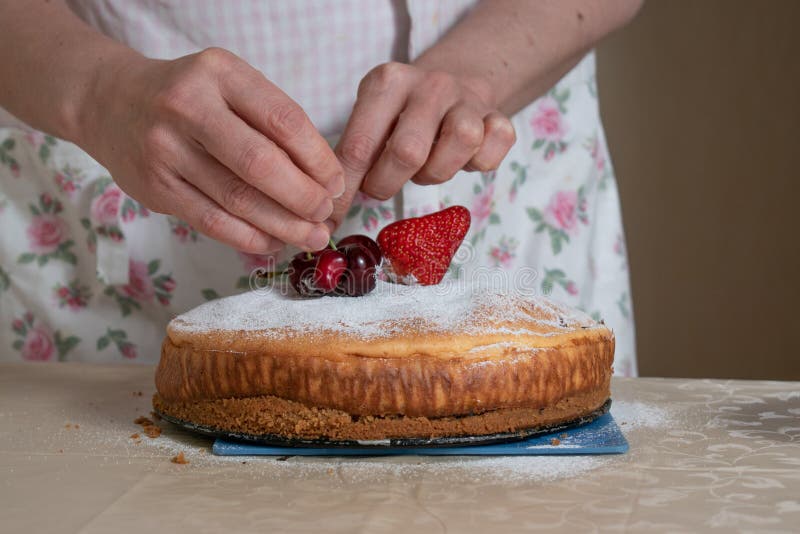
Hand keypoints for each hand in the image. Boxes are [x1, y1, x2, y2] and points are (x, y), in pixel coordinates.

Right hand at [79, 47, 343, 251]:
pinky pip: (212, 222)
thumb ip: (270, 121)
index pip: (283, 121)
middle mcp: (188, 107)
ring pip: (238, 199)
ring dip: (284, 226)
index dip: (319, 159)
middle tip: (326, 214)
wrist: (110, 103)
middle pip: (261, 164)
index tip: (337, 183)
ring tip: (312, 236)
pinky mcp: (154, 188)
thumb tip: (324, 179)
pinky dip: (249, 237)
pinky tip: (273, 242)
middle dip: (304, 197)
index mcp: (219, 73)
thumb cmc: (190, 97)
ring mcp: (166, 149)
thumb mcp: (230, 85)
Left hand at [330, 62, 514, 226]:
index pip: (359, 146)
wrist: (455, 79)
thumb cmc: (401, 115)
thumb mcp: (370, 121)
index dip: (344, 192)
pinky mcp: (499, 117)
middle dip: (388, 183)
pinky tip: (463, 158)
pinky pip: (492, 153)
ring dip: (436, 172)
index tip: (331, 221)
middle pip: (408, 151)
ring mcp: (468, 99)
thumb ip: (350, 160)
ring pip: (458, 145)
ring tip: (425, 167)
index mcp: (388, 82)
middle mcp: (430, 84)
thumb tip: (323, 220)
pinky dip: (478, 165)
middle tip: (381, 185)